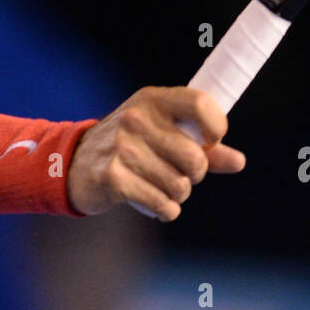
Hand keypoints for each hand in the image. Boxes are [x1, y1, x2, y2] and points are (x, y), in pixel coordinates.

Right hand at [67, 86, 245, 220]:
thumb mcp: (161, 134)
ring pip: (181, 186)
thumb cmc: (127, 147)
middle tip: (178, 172)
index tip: (212, 141)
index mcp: (152, 100)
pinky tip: (150, 201)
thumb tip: (238, 161)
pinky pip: (163, 204)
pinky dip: (164, 209)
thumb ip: (202, 146)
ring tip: (158, 185)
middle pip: (196, 158)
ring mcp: (123, 147)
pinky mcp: (113, 176)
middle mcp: (137, 119)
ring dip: (177, 194)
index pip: (201, 103)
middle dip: (195, 174)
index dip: (217, 127)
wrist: (71, 164)